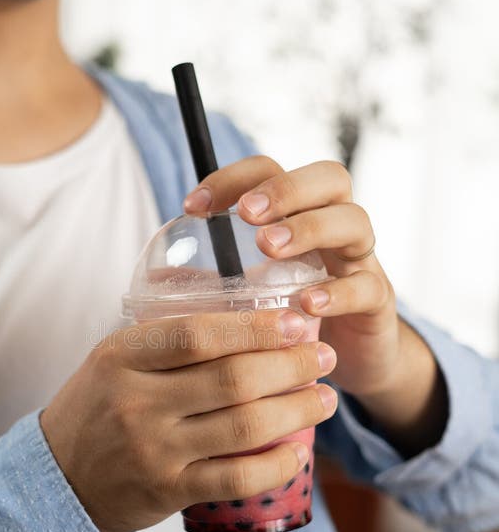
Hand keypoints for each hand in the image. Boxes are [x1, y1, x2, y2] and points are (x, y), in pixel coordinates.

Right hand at [40, 309, 337, 531]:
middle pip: (233, 380)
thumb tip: (241, 299)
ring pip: (244, 429)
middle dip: (291, 366)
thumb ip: (167, 332)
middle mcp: (137, 403)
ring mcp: (154, 451)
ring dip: (297, 411)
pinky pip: (236, 479)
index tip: (296, 322)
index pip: (198, 334)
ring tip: (325, 398)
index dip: (255, 328)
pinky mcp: (168, 492)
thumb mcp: (114, 357)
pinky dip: (276, 466)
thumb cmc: (98, 406)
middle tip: (322, 357)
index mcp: (123, 356)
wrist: (57, 477)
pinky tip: (298, 452)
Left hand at [184, 157, 395, 397]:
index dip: (233, 177)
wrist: (354, 361)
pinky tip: (307, 304)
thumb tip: (155, 277)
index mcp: (299, 216)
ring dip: (308, 228)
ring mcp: (361, 261)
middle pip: (329, 178)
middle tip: (246, 215)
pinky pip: (367, 285)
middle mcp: (334, 227)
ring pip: (354, 220)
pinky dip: (337, 292)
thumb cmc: (297, 316)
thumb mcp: (252, 292)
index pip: (272, 170)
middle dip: (284, 189)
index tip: (193, 206)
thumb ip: (212, 279)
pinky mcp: (378, 302)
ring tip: (269, 250)